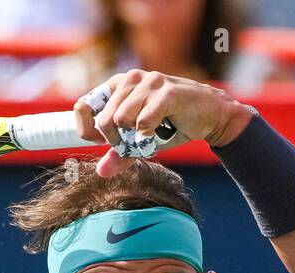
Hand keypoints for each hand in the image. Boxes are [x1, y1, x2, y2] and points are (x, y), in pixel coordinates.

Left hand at [73, 70, 252, 177]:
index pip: (83, 105)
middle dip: (117, 141)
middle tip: (135, 145)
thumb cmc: (174, 126)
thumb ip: (121, 153)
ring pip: (121, 119)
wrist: (211, 117)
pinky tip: (160, 132)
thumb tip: (101, 172)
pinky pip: (143, 121)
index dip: (89, 130)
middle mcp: (130, 79)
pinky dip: (149, 135)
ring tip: (149, 138)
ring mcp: (149, 82)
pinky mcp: (166, 92)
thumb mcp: (141, 142)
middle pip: (104, 120)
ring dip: (134, 139)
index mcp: (118, 86)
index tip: (103, 142)